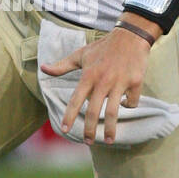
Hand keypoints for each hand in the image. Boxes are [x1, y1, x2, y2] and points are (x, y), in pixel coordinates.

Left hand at [40, 27, 151, 144]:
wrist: (131, 36)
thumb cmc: (103, 47)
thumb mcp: (81, 54)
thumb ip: (62, 66)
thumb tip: (43, 68)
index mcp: (88, 75)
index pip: (76, 99)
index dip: (69, 115)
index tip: (64, 130)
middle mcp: (103, 80)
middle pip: (94, 111)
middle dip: (90, 130)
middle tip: (88, 142)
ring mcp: (120, 82)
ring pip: (114, 111)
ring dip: (111, 129)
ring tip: (110, 140)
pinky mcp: (135, 82)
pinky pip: (131, 101)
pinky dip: (128, 105)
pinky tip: (125, 104)